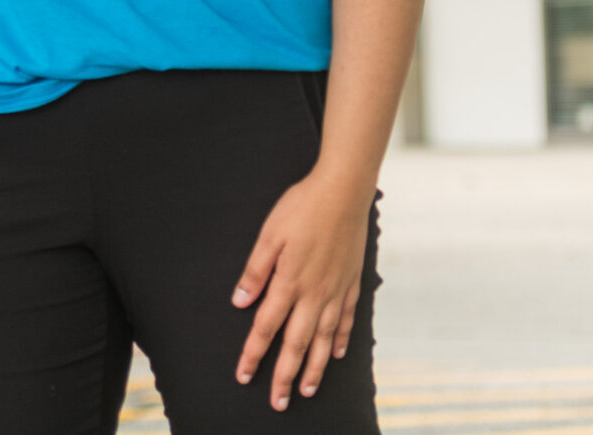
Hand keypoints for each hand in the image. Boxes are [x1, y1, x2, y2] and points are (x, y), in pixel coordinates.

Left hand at [231, 170, 370, 409]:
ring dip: (313, 368)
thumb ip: (255, 270)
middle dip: (284, 375)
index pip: (266, 328)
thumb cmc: (301, 208)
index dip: (254, 354)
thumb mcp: (269, 234)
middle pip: (296, 344)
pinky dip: (339, 340)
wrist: (343, 191)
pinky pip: (346, 320)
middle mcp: (314, 293)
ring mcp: (336, 290)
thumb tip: (241, 302)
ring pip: (323, 340)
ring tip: (305, 390)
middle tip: (277, 402)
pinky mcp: (351, 283)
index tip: (243, 375)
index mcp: (289, 282)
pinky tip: (335, 354)